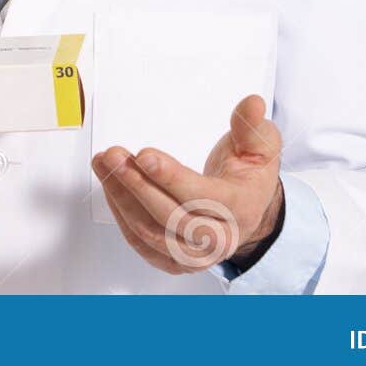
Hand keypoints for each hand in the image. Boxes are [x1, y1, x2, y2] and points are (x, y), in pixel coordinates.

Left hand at [91, 93, 283, 274]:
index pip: (202, 196)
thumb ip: (251, 125)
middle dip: (137, 185)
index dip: (170, 177)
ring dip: (121, 198)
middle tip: (114, 157)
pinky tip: (111, 188)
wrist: (250, 210)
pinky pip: (142, 244)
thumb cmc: (249, 176)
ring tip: (106, 165)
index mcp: (241, 208)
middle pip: (171, 217)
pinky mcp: (176, 262)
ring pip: (151, 233)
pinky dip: (121, 216)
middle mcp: (221, 240)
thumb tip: (252, 104)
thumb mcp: (260, 145)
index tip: (144, 156)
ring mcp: (197, 256)